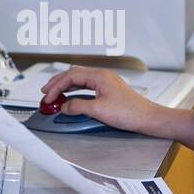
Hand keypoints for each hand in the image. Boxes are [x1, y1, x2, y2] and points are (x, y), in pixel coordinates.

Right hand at [39, 66, 161, 134]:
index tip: (48, 97)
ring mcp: (106, 82)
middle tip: (46, 93)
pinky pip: (87, 86)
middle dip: (58, 83)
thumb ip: (78, 106)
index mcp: (99, 75)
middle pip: (74, 75)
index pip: (71, 76)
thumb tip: (64, 106)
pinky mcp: (109, 90)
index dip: (56, 86)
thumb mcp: (98, 110)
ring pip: (80, 80)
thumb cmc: (129, 112)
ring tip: (55, 95)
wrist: (148, 118)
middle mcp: (102, 76)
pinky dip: (76, 91)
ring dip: (66, 87)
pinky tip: (71, 98)